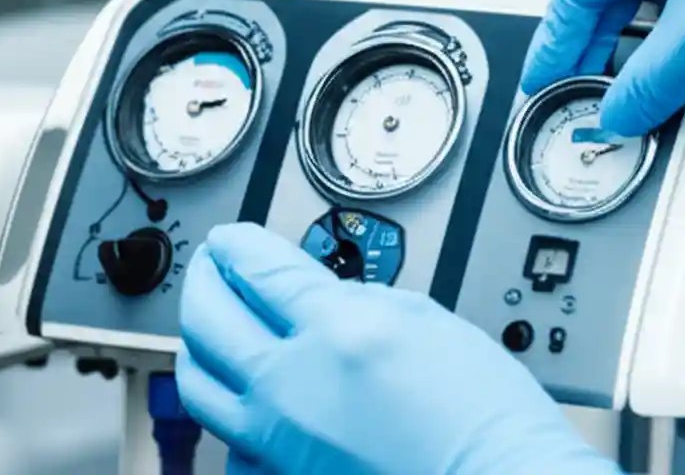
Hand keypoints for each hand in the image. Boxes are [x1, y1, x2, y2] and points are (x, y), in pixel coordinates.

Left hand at [176, 223, 617, 474]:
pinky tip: (245, 402)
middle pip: (209, 318)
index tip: (230, 241)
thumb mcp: (430, 324)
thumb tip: (315, 294)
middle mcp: (293, 385)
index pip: (257, 269)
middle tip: (210, 269)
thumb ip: (360, 301)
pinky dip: (232, 415)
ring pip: (199, 384)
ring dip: (199, 345)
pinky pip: (228, 442)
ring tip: (211, 329)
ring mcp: (278, 441)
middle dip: (203, 281)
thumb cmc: (485, 417)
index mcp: (338, 331)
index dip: (236, 246)